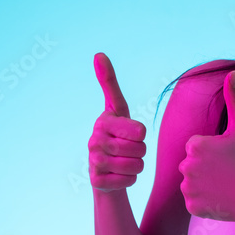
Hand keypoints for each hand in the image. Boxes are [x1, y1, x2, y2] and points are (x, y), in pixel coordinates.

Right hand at [89, 53, 146, 191]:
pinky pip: (129, 181)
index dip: (140, 134)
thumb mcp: (117, 108)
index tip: (129, 132)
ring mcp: (93, 162)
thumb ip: (109, 82)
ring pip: (137, 166)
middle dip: (140, 152)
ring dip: (136, 166)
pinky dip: (129, 179)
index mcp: (103, 121)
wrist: (103, 169)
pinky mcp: (96, 181)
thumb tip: (98, 54)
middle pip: (141, 149)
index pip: (140, 130)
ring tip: (123, 161)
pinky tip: (117, 174)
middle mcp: (94, 140)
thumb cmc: (115, 134)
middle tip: (127, 150)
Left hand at [178, 70, 234, 222]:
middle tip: (230, 171)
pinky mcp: (191, 207)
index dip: (214, 150)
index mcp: (194, 145)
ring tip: (227, 185)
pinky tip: (222, 198)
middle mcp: (185, 166)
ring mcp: (188, 188)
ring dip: (206, 184)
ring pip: (193, 181)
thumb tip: (233, 72)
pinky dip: (206, 201)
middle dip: (208, 167)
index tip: (230, 156)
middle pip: (193, 163)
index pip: (197, 145)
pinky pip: (194, 200)